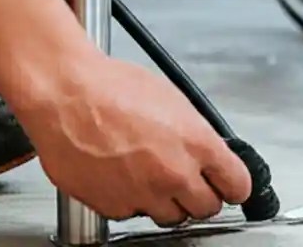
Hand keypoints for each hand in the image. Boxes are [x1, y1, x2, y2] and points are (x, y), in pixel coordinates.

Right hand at [15, 54, 251, 225]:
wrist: (65, 95)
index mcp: (196, 143)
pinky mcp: (113, 207)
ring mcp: (143, 195)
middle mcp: (173, 174)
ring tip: (150, 175)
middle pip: (207, 208)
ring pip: (171, 216)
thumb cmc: (110, 87)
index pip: (237, 185)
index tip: (230, 185)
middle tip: (189, 181)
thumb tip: (207, 151)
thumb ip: (195, 133)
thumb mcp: (172, 99)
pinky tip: (121, 175)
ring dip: (167, 201)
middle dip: (200, 195)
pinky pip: (132, 213)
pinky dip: (130, 200)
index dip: (234, 185)